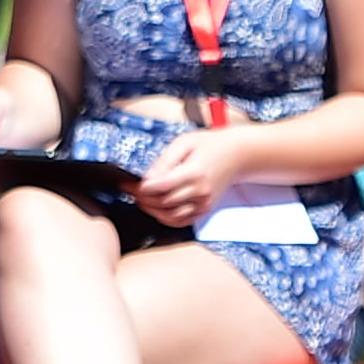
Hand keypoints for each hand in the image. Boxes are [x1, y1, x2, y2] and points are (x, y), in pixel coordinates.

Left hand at [131, 125, 271, 226]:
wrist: (236, 155)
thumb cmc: (208, 145)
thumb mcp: (184, 143)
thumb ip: (165, 161)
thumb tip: (147, 178)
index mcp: (194, 173)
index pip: (161, 186)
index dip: (141, 188)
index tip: (127, 183)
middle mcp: (200, 192)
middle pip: (163, 202)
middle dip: (143, 198)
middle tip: (130, 190)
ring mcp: (204, 203)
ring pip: (171, 216)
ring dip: (152, 210)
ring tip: (140, 200)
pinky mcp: (205, 209)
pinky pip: (181, 221)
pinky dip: (165, 219)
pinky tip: (155, 209)